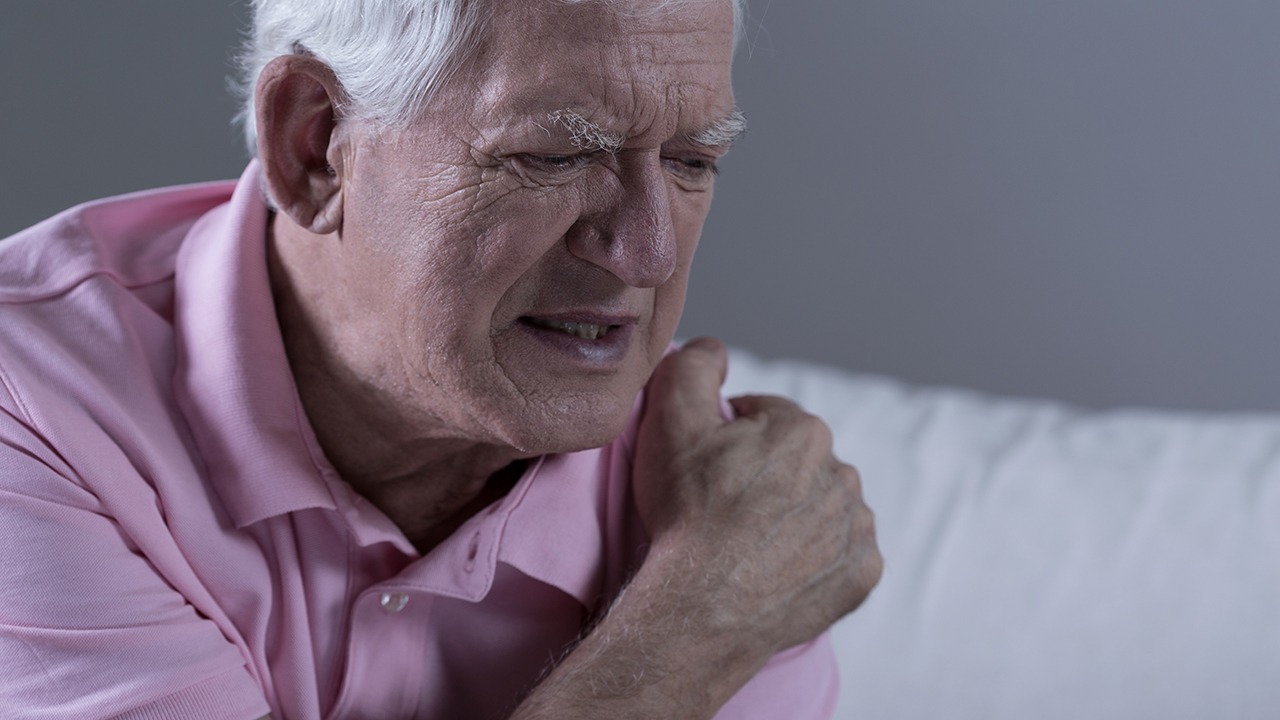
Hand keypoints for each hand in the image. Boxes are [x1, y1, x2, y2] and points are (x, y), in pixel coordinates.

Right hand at [632, 337, 881, 656]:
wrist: (699, 606)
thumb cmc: (685, 513)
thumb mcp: (671, 417)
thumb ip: (695, 365)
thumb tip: (718, 350)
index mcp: (804, 430)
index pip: (767, 417)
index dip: (731, 436)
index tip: (708, 465)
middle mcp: (843, 473)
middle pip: (799, 462)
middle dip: (768, 476)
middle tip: (726, 506)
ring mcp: (857, 528)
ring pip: (824, 506)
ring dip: (797, 514)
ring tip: (752, 540)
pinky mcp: (861, 575)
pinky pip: (843, 554)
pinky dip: (818, 558)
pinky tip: (781, 567)